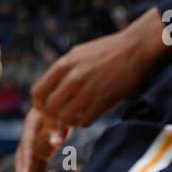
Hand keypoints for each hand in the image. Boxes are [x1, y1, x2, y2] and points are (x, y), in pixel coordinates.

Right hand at [15, 107, 67, 171]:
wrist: (58, 101)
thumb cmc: (60, 105)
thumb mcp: (60, 114)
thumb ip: (58, 127)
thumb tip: (58, 142)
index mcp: (32, 126)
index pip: (27, 146)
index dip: (27, 161)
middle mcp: (29, 137)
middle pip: (23, 160)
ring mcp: (34, 145)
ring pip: (28, 167)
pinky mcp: (41, 152)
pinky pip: (38, 169)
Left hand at [31, 16, 164, 130]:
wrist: (134, 49)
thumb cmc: (105, 50)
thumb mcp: (77, 54)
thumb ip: (62, 70)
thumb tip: (49, 89)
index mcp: (63, 65)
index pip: (38, 92)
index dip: (40, 104)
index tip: (46, 107)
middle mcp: (73, 79)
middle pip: (49, 109)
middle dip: (53, 115)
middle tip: (61, 115)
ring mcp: (88, 91)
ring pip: (65, 118)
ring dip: (69, 120)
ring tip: (76, 116)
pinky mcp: (103, 102)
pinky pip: (84, 122)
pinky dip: (84, 122)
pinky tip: (89, 115)